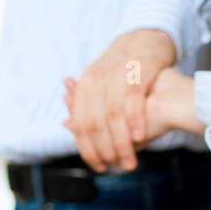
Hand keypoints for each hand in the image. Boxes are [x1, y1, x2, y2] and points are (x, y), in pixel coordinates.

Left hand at [67, 29, 175, 172]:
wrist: (146, 42)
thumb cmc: (123, 74)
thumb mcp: (101, 89)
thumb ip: (86, 107)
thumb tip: (64, 125)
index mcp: (84, 85)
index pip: (80, 124)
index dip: (88, 150)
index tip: (99, 167)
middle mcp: (96, 78)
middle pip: (94, 123)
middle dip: (106, 151)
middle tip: (117, 168)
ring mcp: (116, 73)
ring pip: (113, 115)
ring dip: (122, 143)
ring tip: (131, 162)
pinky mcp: (138, 68)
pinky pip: (133, 99)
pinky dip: (135, 120)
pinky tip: (139, 137)